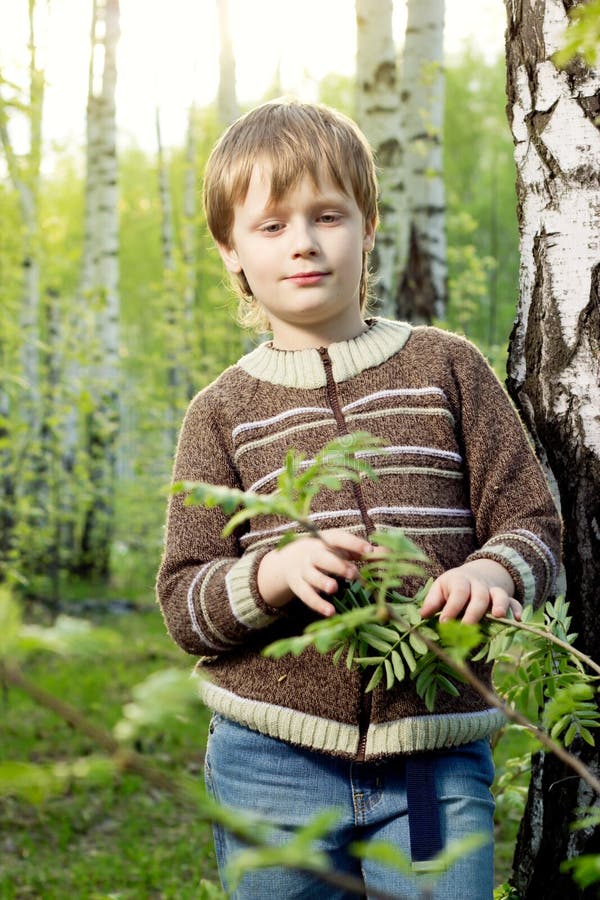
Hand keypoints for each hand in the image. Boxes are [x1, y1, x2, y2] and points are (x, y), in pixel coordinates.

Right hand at [257, 529, 372, 616]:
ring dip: (322, 581)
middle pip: (323, 558)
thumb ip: (364, 553)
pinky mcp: (298, 585)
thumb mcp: (343, 550)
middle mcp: (313, 554)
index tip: (369, 550)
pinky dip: (317, 604)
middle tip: (352, 573)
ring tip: (334, 588)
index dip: (353, 544)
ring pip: (311, 576)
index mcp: (327, 541)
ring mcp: (304, 570)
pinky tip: (330, 612)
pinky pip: (306, 595)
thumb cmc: (326, 553)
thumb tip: (391, 554)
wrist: (290, 559)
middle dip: (337, 565)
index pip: (339, 539)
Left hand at [420, 559, 521, 624]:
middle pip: (479, 595)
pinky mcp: (506, 598)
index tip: (444, 622)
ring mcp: (494, 591)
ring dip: (500, 605)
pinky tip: (518, 619)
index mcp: (460, 581)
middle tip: (467, 627)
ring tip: (498, 616)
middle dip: (474, 612)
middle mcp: (478, 585)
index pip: (458, 592)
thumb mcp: (440, 588)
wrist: (476, 574)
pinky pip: (514, 602)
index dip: (452, 607)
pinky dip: (517, 609)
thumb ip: (433, 601)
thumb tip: (422, 616)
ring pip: (500, 595)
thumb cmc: (453, 586)